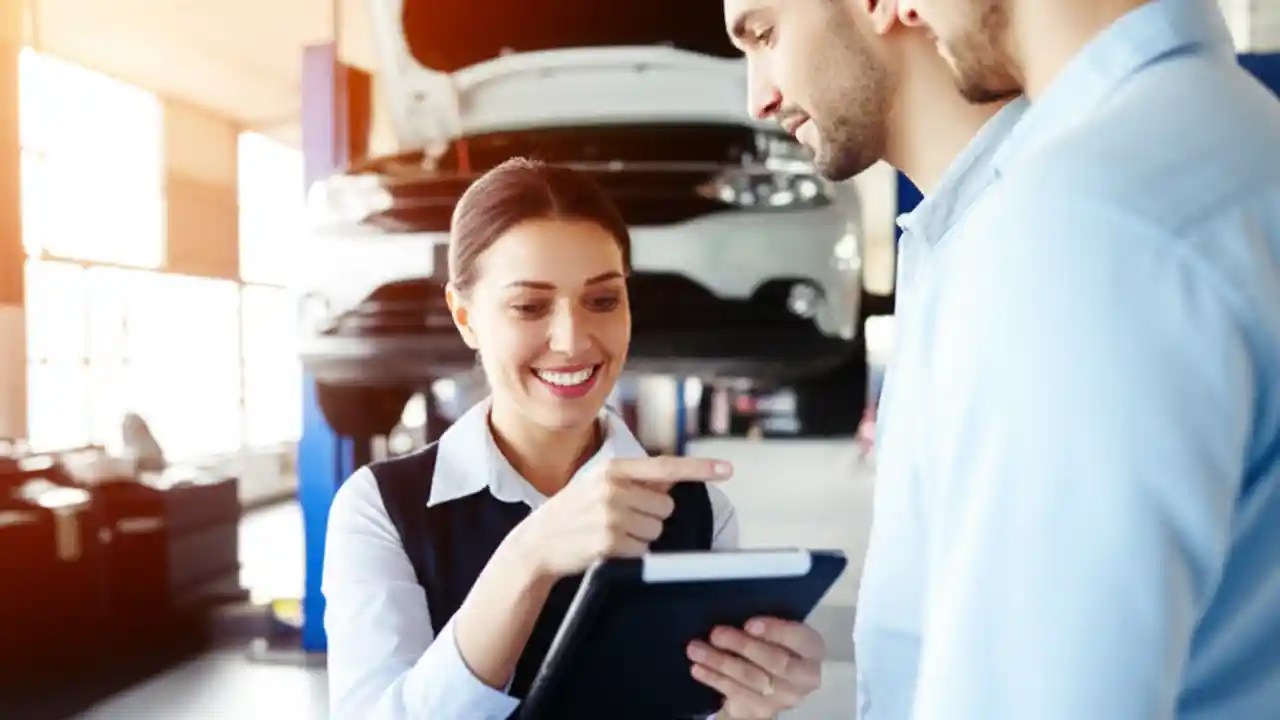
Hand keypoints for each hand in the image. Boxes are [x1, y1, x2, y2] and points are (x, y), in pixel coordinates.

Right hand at [508, 456, 732, 579]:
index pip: (665, 466)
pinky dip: (631, 554)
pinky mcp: (609, 542)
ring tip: (610, 533)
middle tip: (620, 519)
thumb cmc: (573, 513)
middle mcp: (613, 487)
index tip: (728, 469)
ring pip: (656, 530)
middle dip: (650, 517)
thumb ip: (633, 481)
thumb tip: (670, 483)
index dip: (700, 468)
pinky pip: (643, 551)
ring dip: (640, 537)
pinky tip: (606, 549)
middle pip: (665, 507)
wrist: (537, 543)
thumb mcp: (598, 485)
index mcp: (613, 468)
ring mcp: (610, 515)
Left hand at [687, 617, 824, 718]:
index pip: (800, 639)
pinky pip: (736, 694)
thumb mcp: (775, 631)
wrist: (769, 683)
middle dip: (744, 647)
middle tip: (716, 634)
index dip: (776, 631)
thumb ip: (764, 625)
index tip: (749, 624)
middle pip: (776, 663)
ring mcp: (785, 697)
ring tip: (696, 649)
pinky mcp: (763, 710)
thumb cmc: (771, 645)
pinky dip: (715, 679)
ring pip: (752, 679)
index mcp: (812, 649)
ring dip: (721, 662)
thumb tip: (733, 610)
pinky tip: (698, 668)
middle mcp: (805, 677)